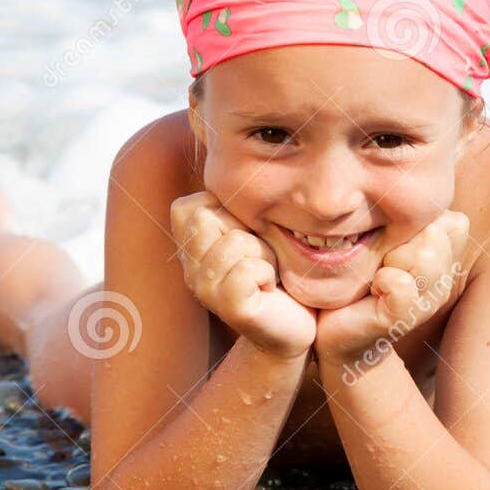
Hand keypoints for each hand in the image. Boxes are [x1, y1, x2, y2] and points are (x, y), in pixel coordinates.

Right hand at [170, 191, 317, 359]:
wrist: (299, 323)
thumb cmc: (281, 270)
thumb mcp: (255, 228)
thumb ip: (234, 205)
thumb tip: (237, 165)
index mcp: (191, 249)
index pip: (192, 205)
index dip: (229, 212)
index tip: (248, 237)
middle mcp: (190, 271)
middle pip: (206, 217)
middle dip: (247, 231)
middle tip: (262, 256)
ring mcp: (206, 291)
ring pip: (233, 242)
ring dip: (263, 253)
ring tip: (269, 273)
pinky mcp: (230, 308)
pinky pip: (247, 268)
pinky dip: (268, 272)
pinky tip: (271, 288)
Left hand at [314, 209, 469, 364]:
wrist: (335, 325)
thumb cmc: (359, 274)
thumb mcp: (386, 237)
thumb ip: (411, 217)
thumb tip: (436, 209)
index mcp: (444, 254)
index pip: (452, 221)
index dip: (416, 223)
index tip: (394, 242)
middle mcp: (444, 278)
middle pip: (436, 234)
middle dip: (401, 240)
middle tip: (380, 260)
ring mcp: (428, 301)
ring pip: (425, 258)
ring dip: (391, 260)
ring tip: (376, 275)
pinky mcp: (404, 318)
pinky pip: (402, 285)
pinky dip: (382, 281)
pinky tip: (373, 289)